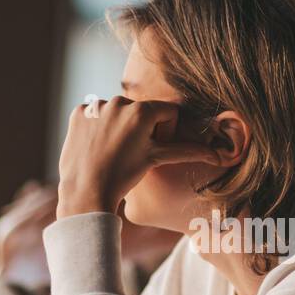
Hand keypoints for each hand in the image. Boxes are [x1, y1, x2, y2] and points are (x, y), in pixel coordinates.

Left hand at [56, 97, 221, 218]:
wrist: (86, 192)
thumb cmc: (124, 177)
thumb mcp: (156, 160)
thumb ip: (186, 151)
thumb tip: (216, 155)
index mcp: (142, 111)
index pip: (167, 112)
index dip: (165, 131)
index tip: (153, 148)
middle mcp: (119, 102)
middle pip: (141, 111)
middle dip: (141, 129)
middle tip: (132, 153)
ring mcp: (96, 106)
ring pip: (118, 112)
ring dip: (119, 127)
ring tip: (113, 151)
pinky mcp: (78, 112)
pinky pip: (95, 114)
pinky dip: (98, 127)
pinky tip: (96, 145)